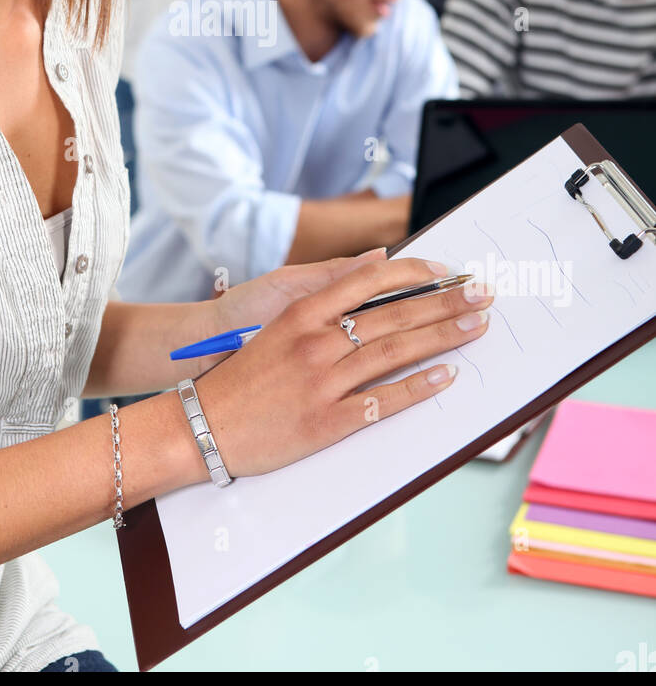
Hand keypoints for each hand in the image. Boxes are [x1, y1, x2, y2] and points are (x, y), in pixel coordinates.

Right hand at [194, 257, 493, 477]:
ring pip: (394, 352)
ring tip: (475, 328)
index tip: (447, 271)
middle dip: (445, 303)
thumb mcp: (278, 317)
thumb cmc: (243, 373)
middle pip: (393, 315)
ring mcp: (322, 383)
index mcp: (303, 312)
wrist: (203, 424)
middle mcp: (315, 342)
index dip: (415, 273)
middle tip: (482, 296)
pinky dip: (416, 388)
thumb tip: (375, 261)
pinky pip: (382, 402)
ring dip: (441, 338)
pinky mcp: (325, 422)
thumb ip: (326, 288)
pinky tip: (445, 378)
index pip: (370, 280)